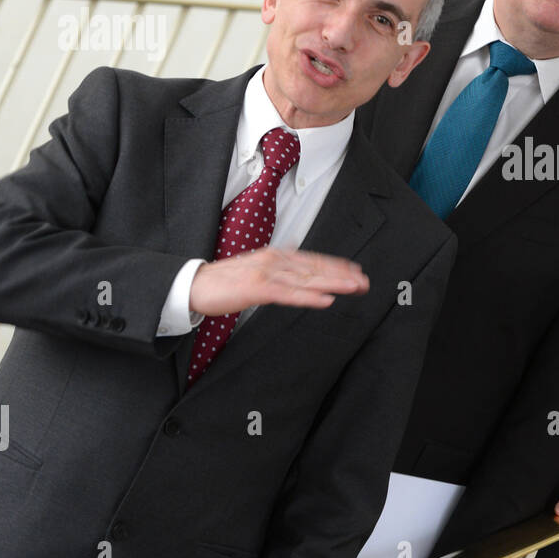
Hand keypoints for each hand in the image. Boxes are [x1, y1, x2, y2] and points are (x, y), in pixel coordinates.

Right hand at [189, 247, 368, 316]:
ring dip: (333, 284)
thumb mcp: (257, 271)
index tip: (356, 271)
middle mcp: (275, 261)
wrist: (194, 285)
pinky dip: (309, 298)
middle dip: (342, 276)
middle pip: (315, 269)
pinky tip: (326, 300)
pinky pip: (289, 294)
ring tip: (354, 288)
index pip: (313, 261)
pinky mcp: (257, 288)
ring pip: (307, 280)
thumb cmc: (224, 282)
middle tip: (364, 282)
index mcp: (276, 257)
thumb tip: (297, 273)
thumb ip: (278, 270)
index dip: (336, 266)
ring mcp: (267, 273)